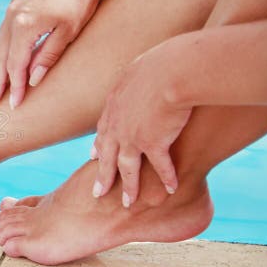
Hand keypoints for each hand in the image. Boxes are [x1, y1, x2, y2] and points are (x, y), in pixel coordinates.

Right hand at [0, 0, 106, 108]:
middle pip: (0, 56)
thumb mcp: (70, 30)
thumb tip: (33, 80)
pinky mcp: (17, 2)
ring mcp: (13, 8)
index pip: (15, 65)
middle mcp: (13, 16)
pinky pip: (4, 32)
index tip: (14, 106)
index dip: (14, 87)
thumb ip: (49, 55)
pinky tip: (1, 57)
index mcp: (25, 25)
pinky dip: (1, 48)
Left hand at [92, 45, 192, 206]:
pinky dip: (167, 178)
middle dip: (102, 176)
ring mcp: (133, 137)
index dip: (100, 147)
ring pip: (127, 168)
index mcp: (113, 106)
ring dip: (129, 187)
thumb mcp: (137, 69)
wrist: (170, 72)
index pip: (103, 131)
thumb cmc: (159, 64)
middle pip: (107, 156)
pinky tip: (171, 189)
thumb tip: (138, 74)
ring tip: (128, 202)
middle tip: (96, 193)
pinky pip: (160, 167)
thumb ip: (134, 79)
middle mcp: (118, 125)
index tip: (94, 158)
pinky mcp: (154, 144)